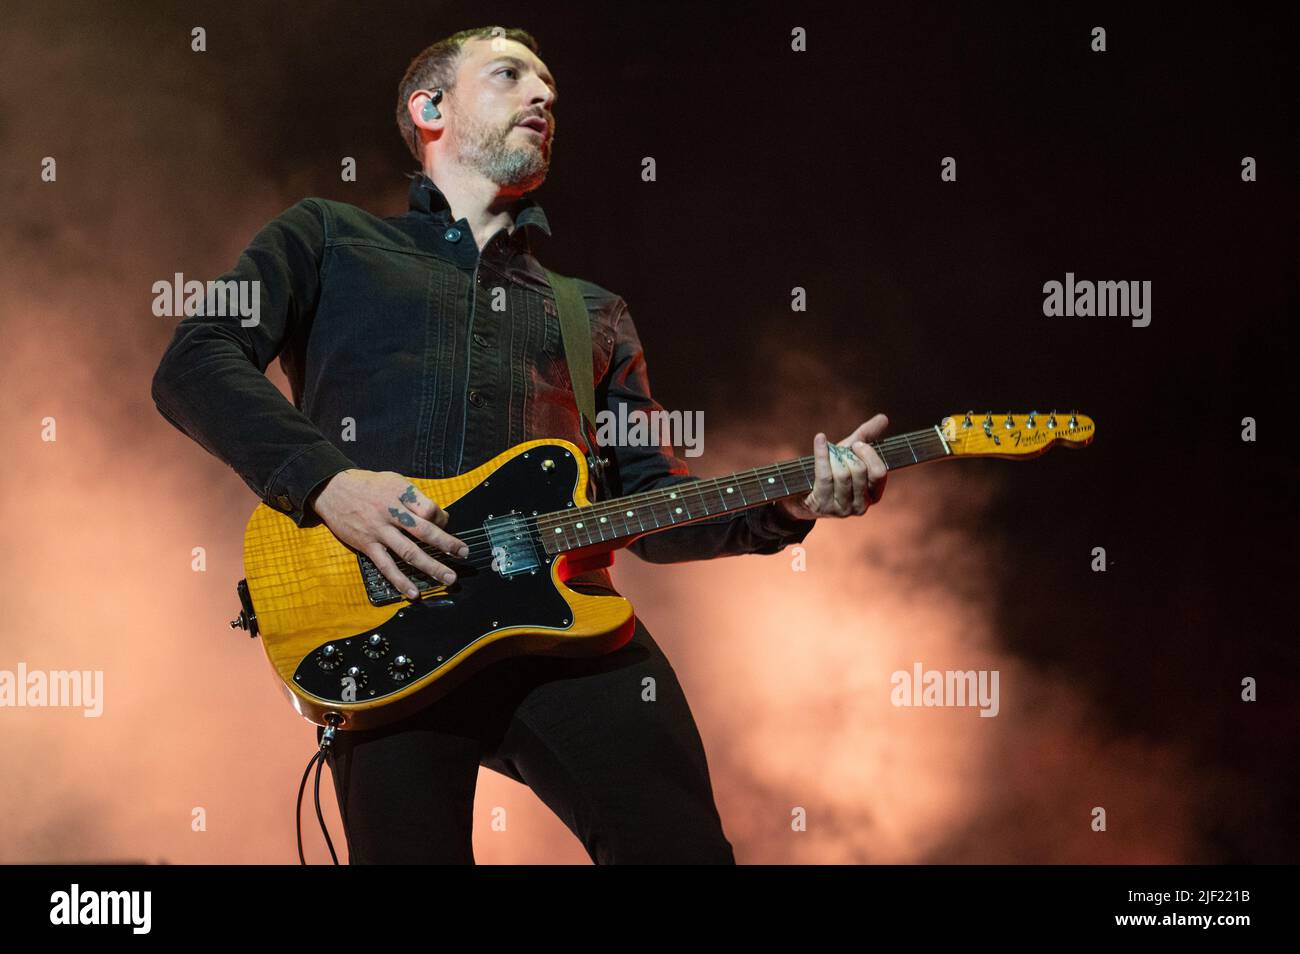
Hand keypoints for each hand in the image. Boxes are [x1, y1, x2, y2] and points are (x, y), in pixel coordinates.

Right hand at [310, 469, 467, 599]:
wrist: (332, 490)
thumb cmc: (368, 485)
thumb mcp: (394, 480)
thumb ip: (416, 498)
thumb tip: (440, 517)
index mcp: (400, 493)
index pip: (429, 509)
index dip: (442, 518)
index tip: (446, 523)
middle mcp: (391, 513)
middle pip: (424, 531)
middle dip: (447, 544)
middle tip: (463, 553)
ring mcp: (379, 531)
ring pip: (409, 552)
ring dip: (431, 567)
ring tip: (449, 578)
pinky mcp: (367, 545)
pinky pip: (387, 566)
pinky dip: (401, 581)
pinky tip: (414, 593)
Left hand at [775, 414, 889, 520]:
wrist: (802, 494)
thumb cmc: (831, 472)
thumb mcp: (850, 454)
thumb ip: (867, 437)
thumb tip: (883, 417)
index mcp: (874, 495)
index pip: (879, 472)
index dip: (868, 454)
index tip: (857, 444)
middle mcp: (861, 506)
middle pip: (859, 470)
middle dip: (848, 453)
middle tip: (839, 449)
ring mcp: (841, 509)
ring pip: (842, 473)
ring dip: (833, 456)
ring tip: (827, 452)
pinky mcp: (822, 505)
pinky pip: (824, 475)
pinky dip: (821, 453)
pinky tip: (820, 439)